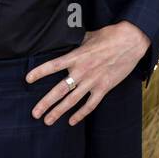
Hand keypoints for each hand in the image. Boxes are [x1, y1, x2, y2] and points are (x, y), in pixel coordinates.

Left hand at [24, 22, 150, 126]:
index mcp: (76, 57)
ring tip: (47, 121)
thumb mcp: (88, 36)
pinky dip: (81, 114)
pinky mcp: (104, 87)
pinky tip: (71, 121)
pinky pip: (90, 104)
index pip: (53, 66)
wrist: (131, 42)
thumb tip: (64, 40)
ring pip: (72, 101)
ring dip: (59, 112)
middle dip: (45, 103)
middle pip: (59, 90)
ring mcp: (93, 81)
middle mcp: (82, 71)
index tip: (27, 79)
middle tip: (34, 113)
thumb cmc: (109, 36)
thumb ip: (75, 43)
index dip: (39, 72)